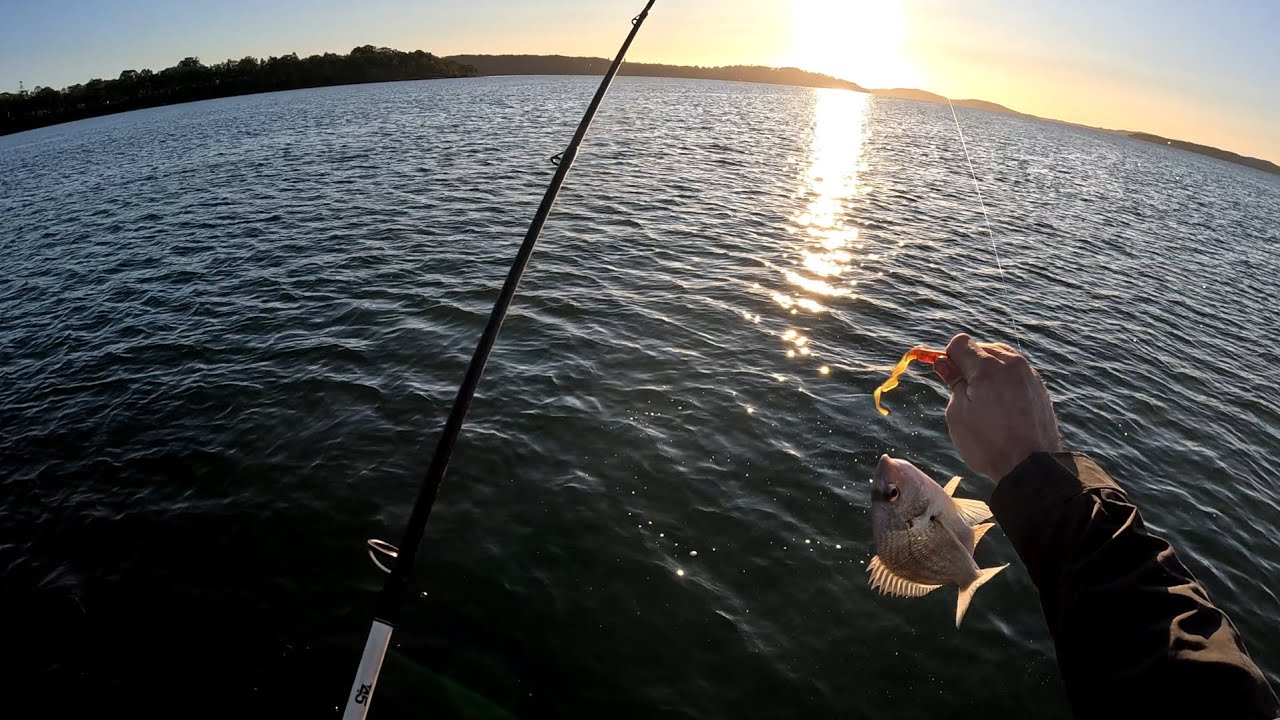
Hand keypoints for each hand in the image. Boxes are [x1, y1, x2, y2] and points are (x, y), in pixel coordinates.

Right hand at [934, 334, 1061, 480]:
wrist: (1029, 466)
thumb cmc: (987, 443)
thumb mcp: (958, 413)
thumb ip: (952, 382)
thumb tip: (943, 364)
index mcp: (987, 366)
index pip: (961, 343)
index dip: (948, 357)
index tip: (947, 376)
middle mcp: (1011, 363)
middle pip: (982, 347)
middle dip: (969, 363)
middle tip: (964, 390)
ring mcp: (1029, 374)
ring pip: (1002, 358)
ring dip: (988, 370)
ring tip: (984, 398)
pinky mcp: (1039, 388)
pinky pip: (1016, 373)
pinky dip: (1004, 380)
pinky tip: (1001, 404)